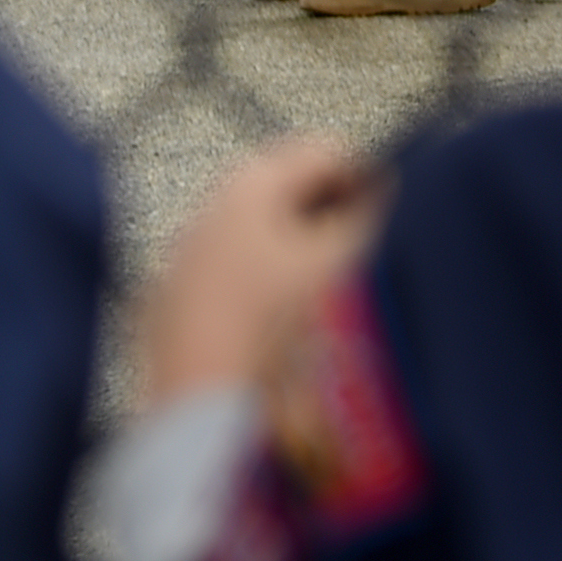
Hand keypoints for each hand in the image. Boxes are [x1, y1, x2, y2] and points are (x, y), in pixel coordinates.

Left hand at [138, 139, 385, 406]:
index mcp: (250, 184)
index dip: (369, 176)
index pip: (326, 150)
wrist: (199, 410)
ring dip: (296, 245)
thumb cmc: (274, 324)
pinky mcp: (168, 303)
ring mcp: (181, 257)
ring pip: (256, 230)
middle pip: (286, 187)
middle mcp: (207, 208)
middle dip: (329, 210)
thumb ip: (376, 213)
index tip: (392, 215)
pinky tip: (278, 319)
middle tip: (361, 248)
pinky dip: (260, 279)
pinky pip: (228, 270)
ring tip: (324, 288)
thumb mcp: (342, 260)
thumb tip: (393, 188)